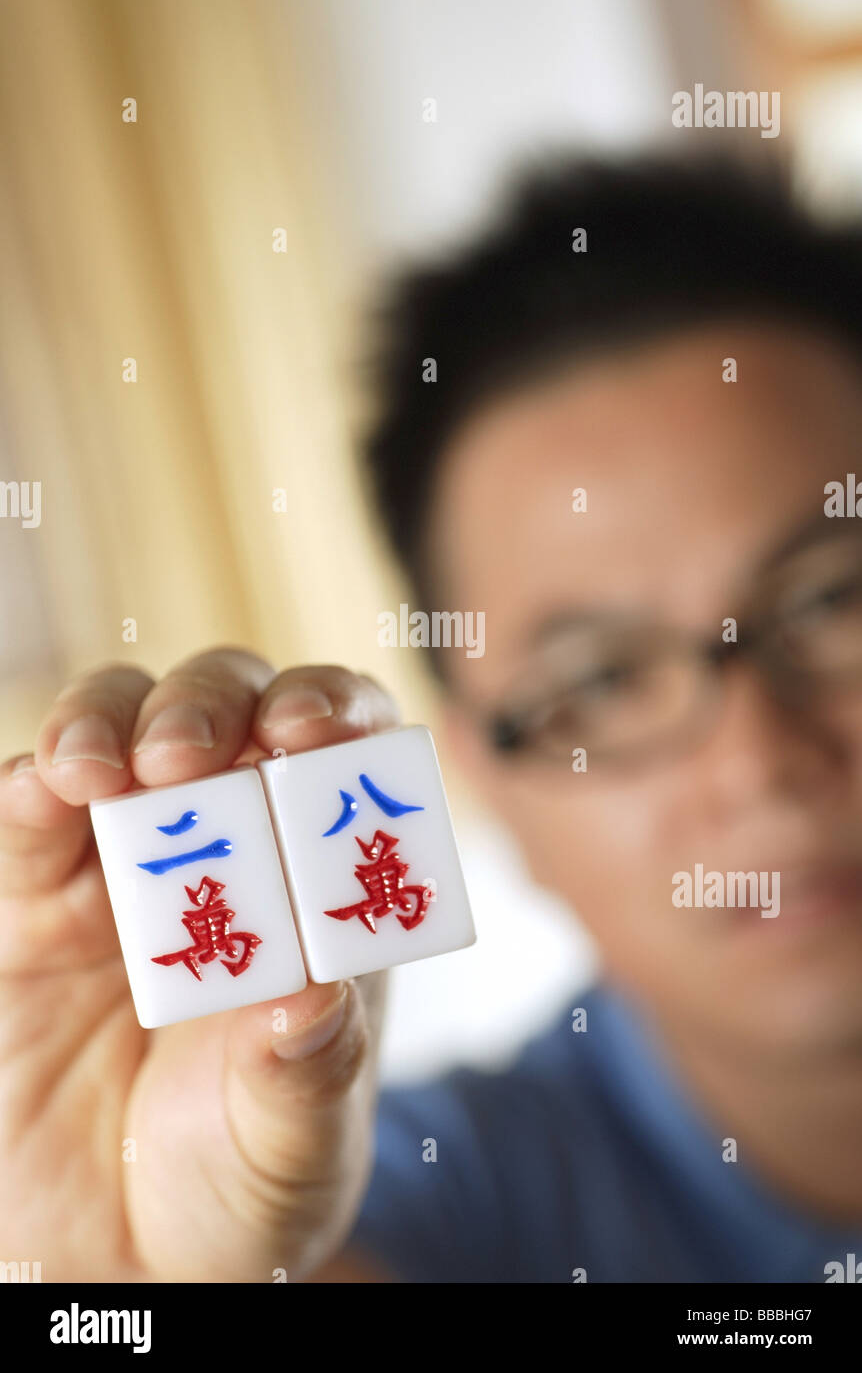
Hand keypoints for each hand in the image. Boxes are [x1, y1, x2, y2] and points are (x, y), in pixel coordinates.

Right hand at [0, 650, 397, 1281]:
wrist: (121, 1256)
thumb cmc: (240, 1188)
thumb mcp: (294, 1148)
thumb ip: (310, 1079)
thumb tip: (316, 999)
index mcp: (319, 888)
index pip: (341, 757)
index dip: (335, 716)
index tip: (316, 732)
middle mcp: (230, 851)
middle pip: (231, 711)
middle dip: (217, 706)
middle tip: (198, 754)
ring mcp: (127, 868)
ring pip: (122, 731)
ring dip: (115, 723)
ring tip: (108, 770)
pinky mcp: (33, 905)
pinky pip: (25, 821)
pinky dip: (30, 785)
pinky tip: (44, 788)